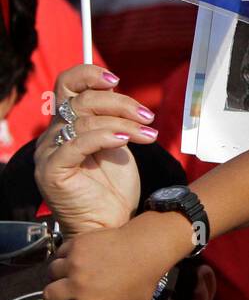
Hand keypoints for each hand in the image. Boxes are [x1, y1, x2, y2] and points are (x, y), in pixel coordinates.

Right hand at [35, 65, 157, 233]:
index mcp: (68, 123)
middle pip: (81, 100)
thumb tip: (117, 89)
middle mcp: (54, 134)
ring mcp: (49, 153)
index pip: (66, 85)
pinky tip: (125, 140)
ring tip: (149, 135)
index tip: (115, 79)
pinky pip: (76, 145)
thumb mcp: (118, 143)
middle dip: (121, 104)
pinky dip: (103, 137)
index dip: (88, 75)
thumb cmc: (115, 187)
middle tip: (148, 117)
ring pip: (84, 121)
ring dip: (123, 124)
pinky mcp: (52, 171)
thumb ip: (113, 118)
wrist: (112, 224)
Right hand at [40, 221, 170, 299]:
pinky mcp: (77, 244)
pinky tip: (72, 261)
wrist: (147, 247)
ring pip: (52, 273)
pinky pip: (60, 254)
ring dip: (57, 277)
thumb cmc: (144, 279)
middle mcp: (80, 284)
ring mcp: (76, 262)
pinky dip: (63, 258)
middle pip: (48, 297)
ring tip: (66, 279)